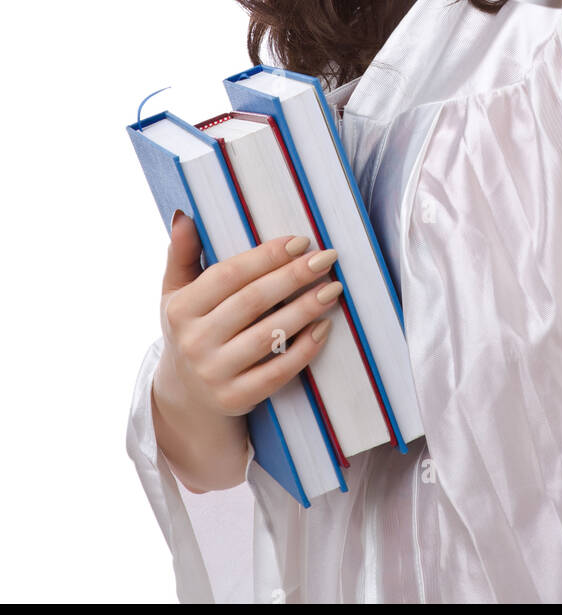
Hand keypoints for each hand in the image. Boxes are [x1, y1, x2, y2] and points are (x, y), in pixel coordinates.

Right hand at [155, 211, 341, 419]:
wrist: (185, 394)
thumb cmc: (191, 328)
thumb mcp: (176, 291)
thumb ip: (182, 253)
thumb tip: (185, 215)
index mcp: (180, 309)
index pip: (229, 276)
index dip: (266, 257)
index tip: (301, 241)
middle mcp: (194, 342)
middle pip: (253, 302)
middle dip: (294, 277)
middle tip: (327, 258)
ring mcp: (213, 374)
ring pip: (268, 336)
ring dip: (305, 310)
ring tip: (333, 289)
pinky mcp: (234, 399)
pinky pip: (276, 373)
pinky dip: (303, 351)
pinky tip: (324, 328)